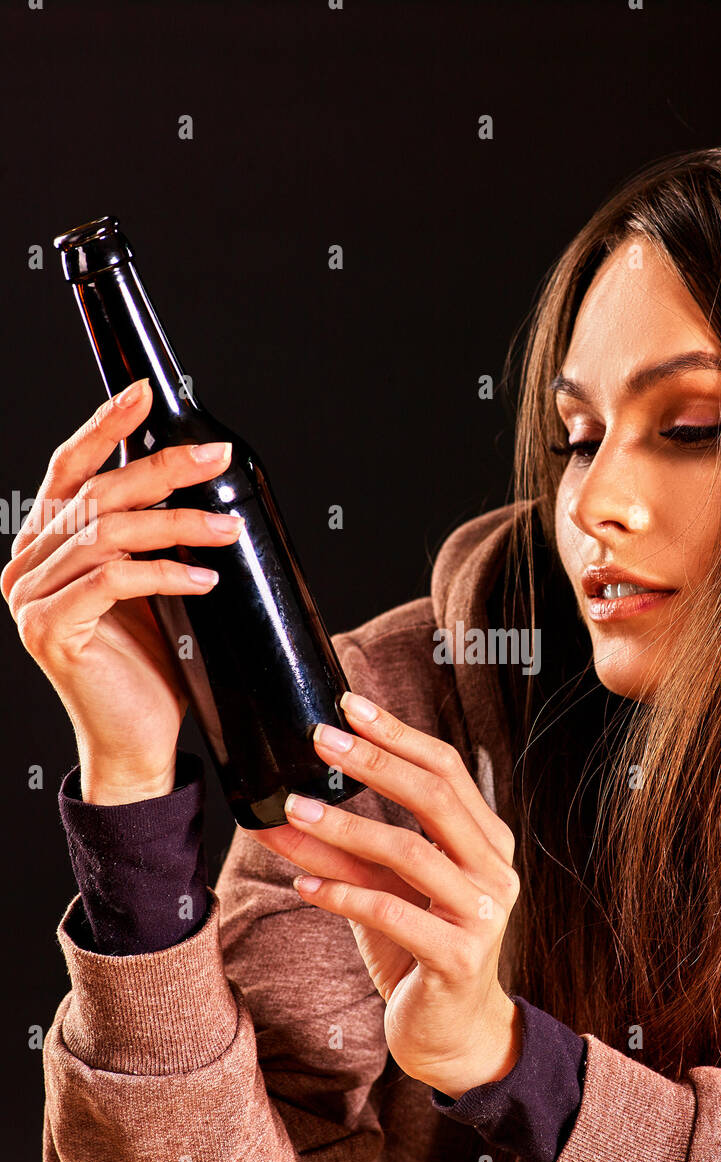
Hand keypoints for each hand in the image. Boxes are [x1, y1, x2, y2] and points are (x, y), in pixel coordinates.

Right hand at [1, 379, 242, 796]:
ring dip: (177, 525)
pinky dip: (164, 574)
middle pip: (95, 495)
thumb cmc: (150, 667)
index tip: (146, 394)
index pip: (70, 471)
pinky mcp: (50, 629)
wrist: (137, 742)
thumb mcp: (151, 588)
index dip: (105, 427)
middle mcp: (26, 565)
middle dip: (162, 469)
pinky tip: (203, 580)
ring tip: (227, 528)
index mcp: (45, 546)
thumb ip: (148, 539)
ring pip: (107, 534)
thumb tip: (192, 479)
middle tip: (217, 456)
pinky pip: (112, 581)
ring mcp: (30, 598)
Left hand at [241, 692, 522, 1097]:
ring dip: (343, 827)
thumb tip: (284, 807)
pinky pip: (390, 912)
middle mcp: (494, 869)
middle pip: (434, 796)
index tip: (349, 706)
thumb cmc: (419, 951)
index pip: (445, 769)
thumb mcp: (383, 889)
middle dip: (372, 762)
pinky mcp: (458, 957)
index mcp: (486, 840)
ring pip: (408, 852)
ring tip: (292, 811)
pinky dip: (340, 894)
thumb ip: (346, 848)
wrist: (452, 1033)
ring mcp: (483, 913)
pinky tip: (303, 884)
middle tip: (317, 740)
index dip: (397, 734)